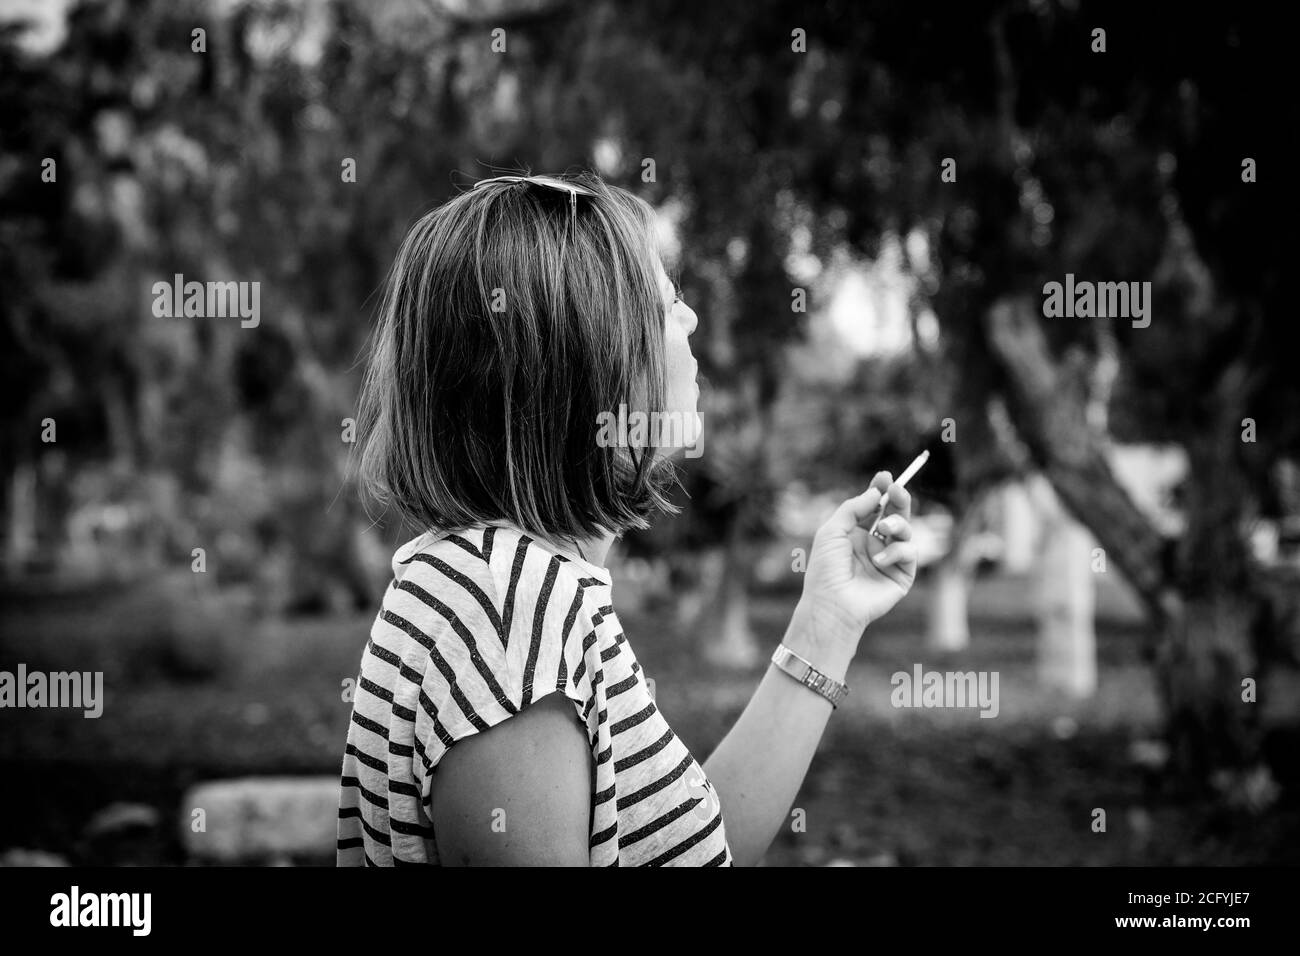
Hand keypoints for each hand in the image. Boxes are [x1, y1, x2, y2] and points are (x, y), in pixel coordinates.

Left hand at [794, 471, 918, 647]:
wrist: (831, 604)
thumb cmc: (825, 570)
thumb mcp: (831, 531)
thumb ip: (853, 508)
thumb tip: (875, 492)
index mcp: (856, 533)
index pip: (875, 507)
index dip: (881, 491)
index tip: (885, 476)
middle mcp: (875, 544)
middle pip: (895, 515)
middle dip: (898, 499)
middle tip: (897, 489)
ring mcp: (889, 559)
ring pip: (905, 530)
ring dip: (897, 524)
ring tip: (884, 528)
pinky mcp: (902, 575)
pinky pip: (909, 553)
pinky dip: (896, 552)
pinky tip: (879, 560)